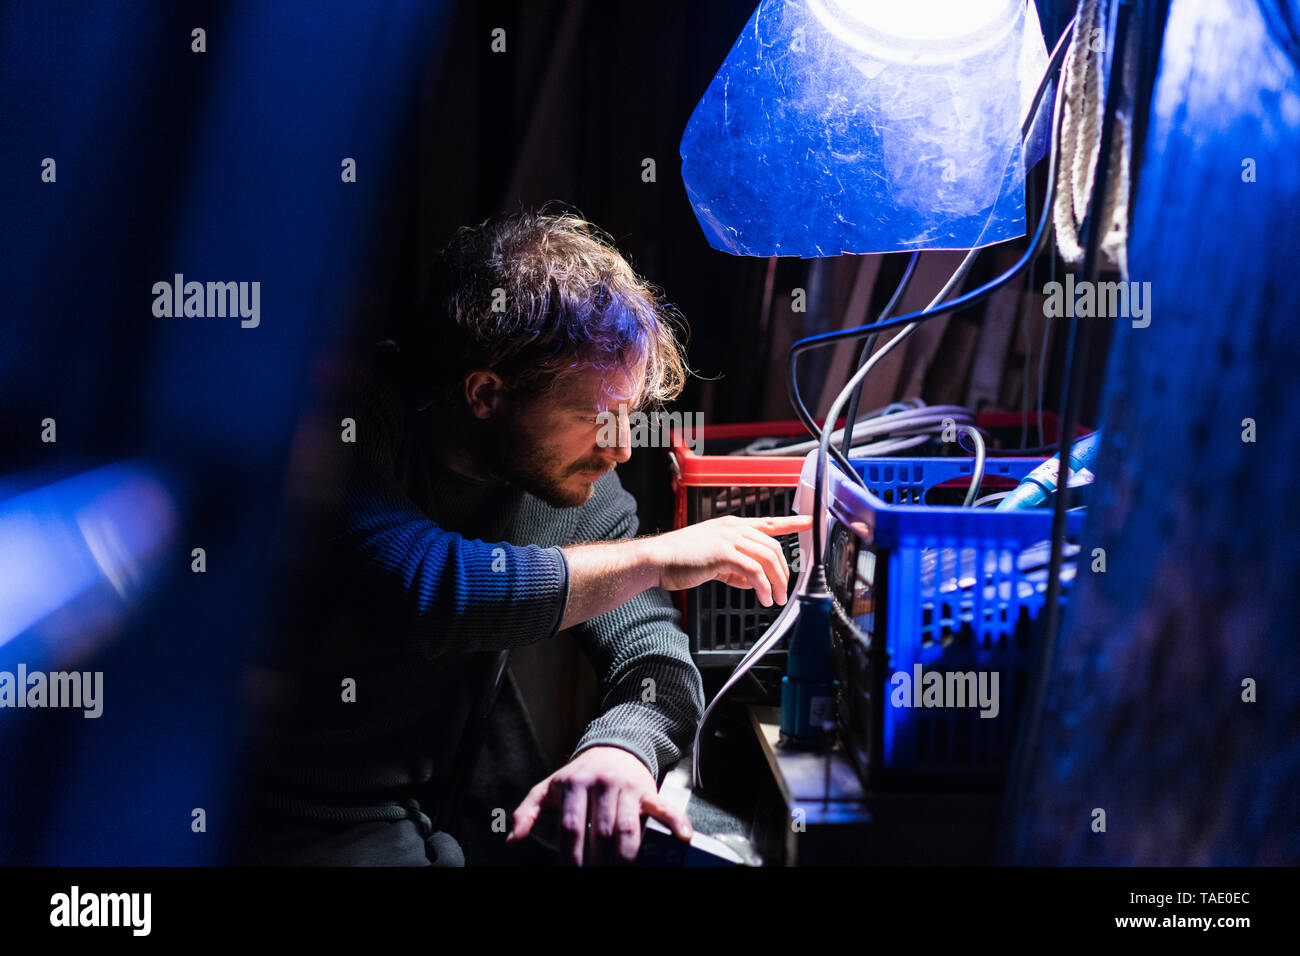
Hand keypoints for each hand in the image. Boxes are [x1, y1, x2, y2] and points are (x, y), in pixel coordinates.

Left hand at [506, 746, 691, 865]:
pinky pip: (664, 808)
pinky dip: (675, 822)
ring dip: (624, 858)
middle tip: (595, 875)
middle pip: (599, 833)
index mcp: (574, 784)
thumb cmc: (577, 775)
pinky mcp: (649, 790)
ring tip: (619, 872)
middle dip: (596, 862)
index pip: (572, 827)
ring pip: (626, 829)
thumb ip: (527, 811)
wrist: (614, 746)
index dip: (571, 856)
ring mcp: (627, 787)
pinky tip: (683, 838)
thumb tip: (512, 839)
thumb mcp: (548, 788)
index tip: (571, 873)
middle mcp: (601, 783)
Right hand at [646, 514, 811, 605]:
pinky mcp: (723, 553)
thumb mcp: (714, 561)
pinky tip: (763, 598)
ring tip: (776, 599)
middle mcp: (733, 528)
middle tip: (785, 591)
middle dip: (784, 572)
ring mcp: (728, 538)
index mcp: (732, 526)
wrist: (657, 559)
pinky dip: (763, 586)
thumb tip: (751, 581)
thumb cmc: (680, 560)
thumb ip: (735, 567)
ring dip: (777, 582)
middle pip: (773, 547)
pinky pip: (754, 570)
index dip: (793, 522)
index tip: (812, 522)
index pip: (769, 522)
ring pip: (767, 558)